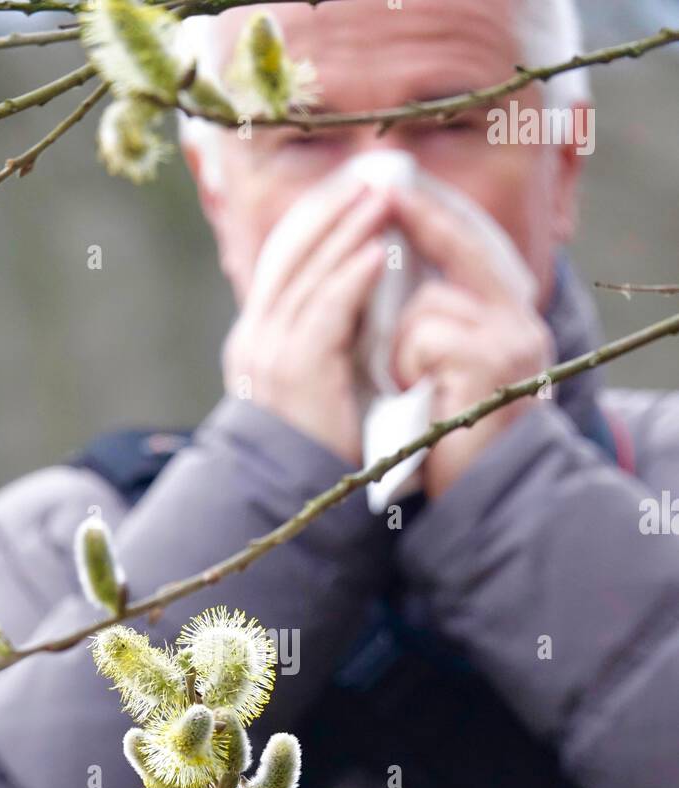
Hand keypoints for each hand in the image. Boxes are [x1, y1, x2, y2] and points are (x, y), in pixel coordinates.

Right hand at [223, 180, 394, 465]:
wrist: (291, 501)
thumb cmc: (318, 448)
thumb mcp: (318, 382)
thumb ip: (331, 340)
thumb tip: (370, 296)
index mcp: (259, 334)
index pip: (287, 255)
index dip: (322, 215)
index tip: (358, 184)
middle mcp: (256, 334)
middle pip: (294, 249)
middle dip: (336, 206)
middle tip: (377, 171)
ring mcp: (270, 349)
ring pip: (310, 271)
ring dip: (350, 228)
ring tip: (386, 195)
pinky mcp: (295, 369)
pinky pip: (325, 309)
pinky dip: (353, 276)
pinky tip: (380, 250)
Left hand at [391, 187, 554, 498]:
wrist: (488, 494)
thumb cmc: (453, 435)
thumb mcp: (446, 367)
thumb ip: (432, 320)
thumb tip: (385, 273)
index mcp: (507, 315)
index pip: (468, 242)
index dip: (431, 210)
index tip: (393, 182)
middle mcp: (516, 318)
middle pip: (458, 246)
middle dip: (417, 219)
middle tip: (382, 189)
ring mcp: (507, 338)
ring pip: (426, 303)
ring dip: (399, 344)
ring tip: (408, 384)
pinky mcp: (488, 362)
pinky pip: (423, 336)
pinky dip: (407, 365)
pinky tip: (417, 397)